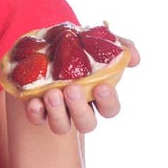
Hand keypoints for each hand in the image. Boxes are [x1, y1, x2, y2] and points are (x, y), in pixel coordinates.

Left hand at [24, 36, 139, 134]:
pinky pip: (37, 119)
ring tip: (52, 93)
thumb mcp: (95, 40)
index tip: (102, 87)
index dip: (108, 102)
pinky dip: (35, 113)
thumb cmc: (75, 45)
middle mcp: (79, 108)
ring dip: (57, 112)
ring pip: (62, 126)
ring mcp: (57, 111)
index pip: (110, 109)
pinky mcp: (37, 109)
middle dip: (79, 108)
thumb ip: (117, 46)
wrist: (42, 43)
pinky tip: (34, 100)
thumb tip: (134, 58)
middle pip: (87, 123)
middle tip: (71, 89)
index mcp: (97, 94)